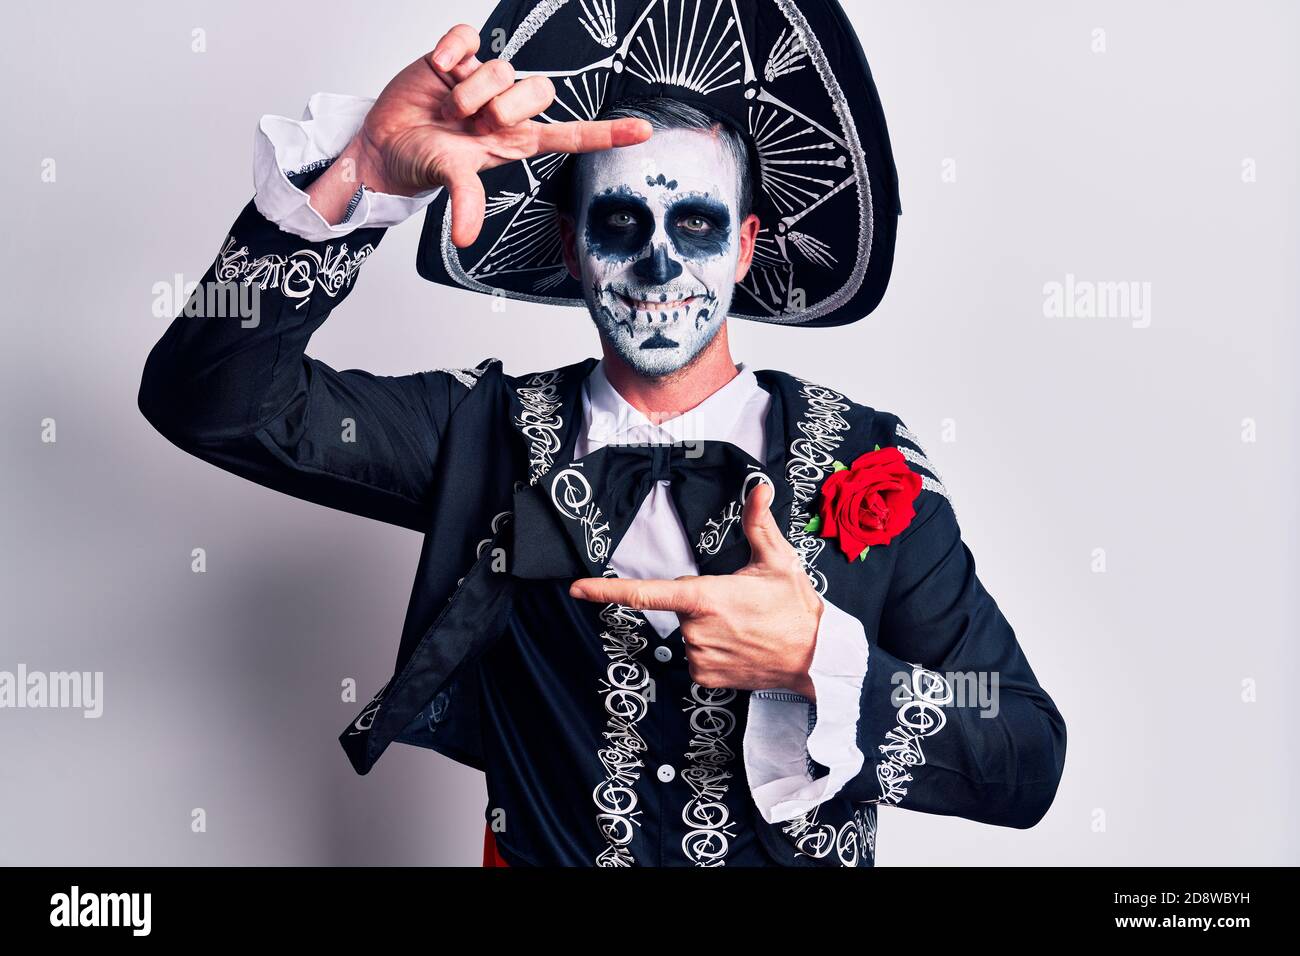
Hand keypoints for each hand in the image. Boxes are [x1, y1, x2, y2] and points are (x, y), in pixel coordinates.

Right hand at [308, 24, 651, 243]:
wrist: (384, 143)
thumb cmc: (424, 163)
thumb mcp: (448, 180)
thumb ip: (465, 202)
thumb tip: (465, 239)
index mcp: (517, 141)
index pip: (572, 137)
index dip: (608, 134)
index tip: (645, 132)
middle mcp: (507, 109)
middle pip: (542, 90)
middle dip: (507, 106)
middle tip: (475, 123)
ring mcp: (484, 80)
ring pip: (503, 67)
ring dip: (471, 89)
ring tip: (450, 108)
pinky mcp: (458, 57)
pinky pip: (468, 37)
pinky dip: (451, 51)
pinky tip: (439, 70)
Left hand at [569, 482, 822, 698]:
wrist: (815, 658)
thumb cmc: (795, 608)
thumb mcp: (778, 560)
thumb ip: (759, 522)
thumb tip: (758, 486)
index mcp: (706, 597)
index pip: (646, 593)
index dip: (607, 590)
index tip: (577, 587)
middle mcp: (696, 630)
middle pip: (679, 607)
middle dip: (701, 602)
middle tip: (739, 604)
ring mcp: (698, 657)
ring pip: (687, 633)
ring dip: (707, 627)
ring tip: (744, 627)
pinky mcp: (704, 678)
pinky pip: (695, 657)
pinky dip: (711, 650)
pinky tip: (738, 647)